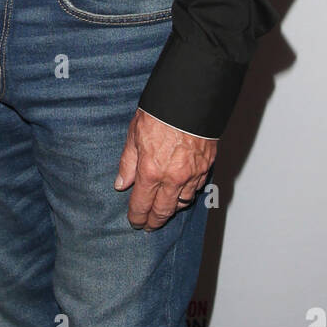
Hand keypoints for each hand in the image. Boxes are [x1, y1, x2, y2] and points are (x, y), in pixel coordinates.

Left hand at [114, 108, 216, 230]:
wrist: (189, 100)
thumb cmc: (160, 113)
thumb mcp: (134, 134)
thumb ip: (128, 163)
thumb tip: (121, 184)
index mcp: (151, 171)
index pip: (142, 205)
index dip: (137, 217)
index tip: (135, 222)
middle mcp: (172, 178)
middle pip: (163, 211)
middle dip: (154, 221)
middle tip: (148, 225)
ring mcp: (192, 175)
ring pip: (182, 203)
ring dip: (171, 209)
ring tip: (163, 210)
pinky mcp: (206, 168)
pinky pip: (196, 189)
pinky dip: (187, 194)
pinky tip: (181, 192)